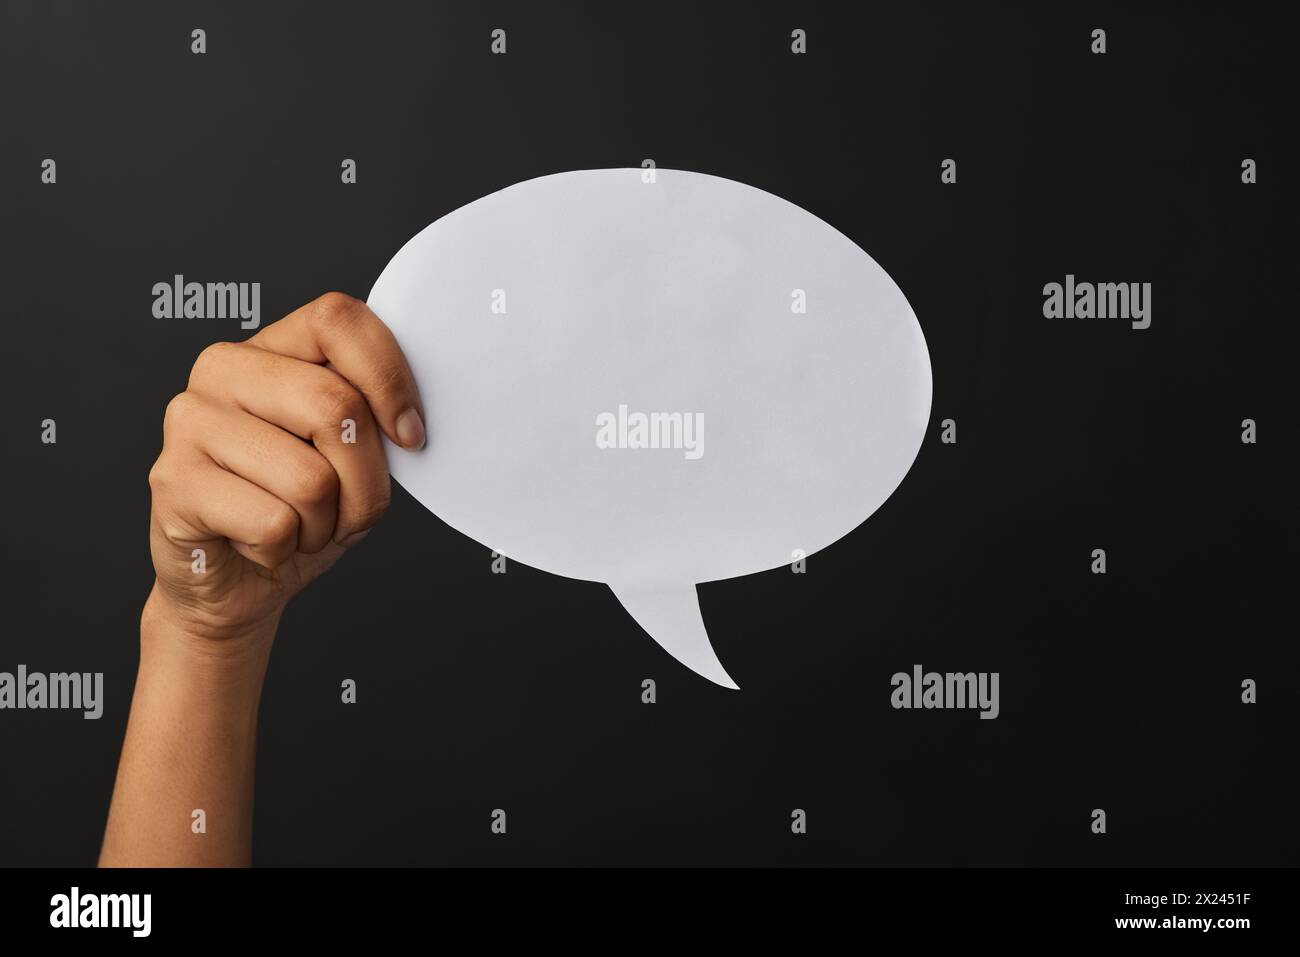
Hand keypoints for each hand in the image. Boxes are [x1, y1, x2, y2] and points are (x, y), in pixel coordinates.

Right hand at [145, 292, 424, 643]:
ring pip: (310, 478)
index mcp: (273, 347)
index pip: (339, 321)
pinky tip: (260, 543)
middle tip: (355, 512)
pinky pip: (273, 522)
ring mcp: (190, 420)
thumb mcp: (349, 456)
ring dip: (325, 525)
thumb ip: (371, 418)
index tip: (411, 436)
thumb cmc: (296, 509)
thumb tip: (409, 424)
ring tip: (301, 528)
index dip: (390, 379)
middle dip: (368, 482)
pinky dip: (285, 549)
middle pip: (336, 408)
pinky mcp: (172, 480)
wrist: (233, 579)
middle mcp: (224, 370)